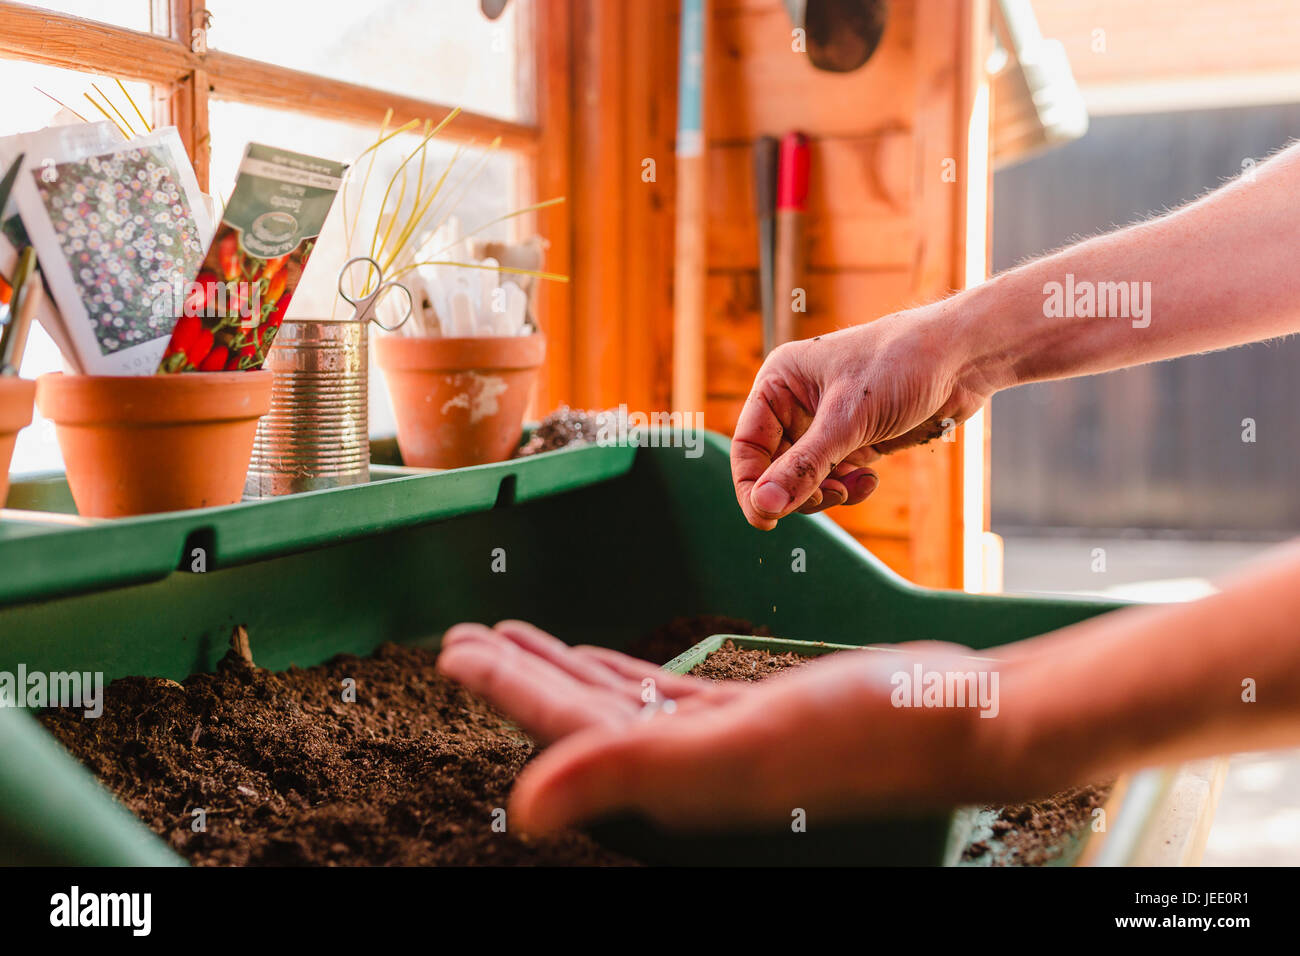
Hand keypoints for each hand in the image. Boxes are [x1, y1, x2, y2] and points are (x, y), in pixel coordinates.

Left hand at [436, 620, 996, 834]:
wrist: (956, 719)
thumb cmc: (863, 735)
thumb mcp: (736, 748)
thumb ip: (624, 772)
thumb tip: (521, 809)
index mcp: (666, 775)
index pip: (563, 725)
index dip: (504, 687)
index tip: (453, 647)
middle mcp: (680, 766)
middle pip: (576, 712)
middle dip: (517, 672)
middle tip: (464, 635)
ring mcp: (713, 742)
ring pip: (613, 699)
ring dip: (560, 665)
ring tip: (516, 636)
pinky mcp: (746, 719)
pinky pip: (662, 693)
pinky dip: (622, 670)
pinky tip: (601, 654)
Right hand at [731, 305, 996, 529]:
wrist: (963, 357)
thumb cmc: (901, 364)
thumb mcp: (847, 420)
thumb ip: (803, 467)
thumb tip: (764, 506)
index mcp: (780, 383)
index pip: (747, 445)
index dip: (751, 485)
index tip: (764, 519)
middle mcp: (797, 403)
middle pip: (775, 467)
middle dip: (797, 490)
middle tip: (826, 499)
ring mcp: (827, 423)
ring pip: (806, 478)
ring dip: (824, 492)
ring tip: (851, 488)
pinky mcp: (855, 439)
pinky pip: (836, 477)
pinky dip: (849, 488)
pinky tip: (869, 480)